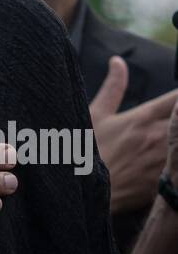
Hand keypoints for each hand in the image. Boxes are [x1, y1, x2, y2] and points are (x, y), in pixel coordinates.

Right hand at [88, 57, 177, 213]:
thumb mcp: (95, 115)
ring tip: (171, 137)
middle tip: (172, 121)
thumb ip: (113, 87)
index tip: (176, 100)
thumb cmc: (87, 151)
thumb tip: (118, 61)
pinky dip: (177, 161)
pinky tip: (171, 160)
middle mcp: (159, 136)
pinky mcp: (164, 181)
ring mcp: (164, 160)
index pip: (177, 97)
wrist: (84, 192)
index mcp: (144, 117)